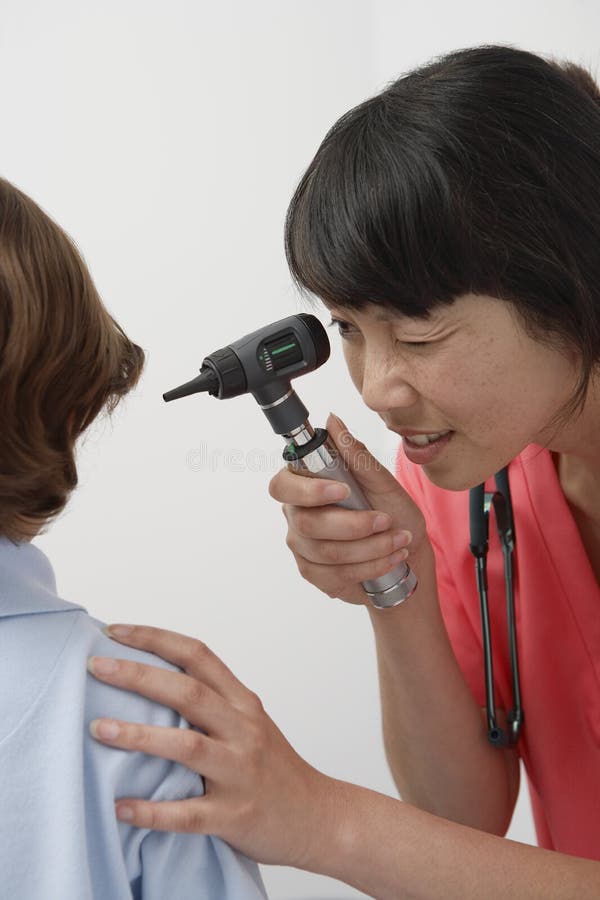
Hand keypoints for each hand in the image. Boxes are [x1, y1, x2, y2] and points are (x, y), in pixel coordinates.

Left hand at [87, 624, 339, 868]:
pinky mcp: (235, 815)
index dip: (156, 639)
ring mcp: (240, 773)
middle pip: (188, 692)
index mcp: (243, 703)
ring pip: (187, 746)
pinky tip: (121, 808)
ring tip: (98, 729)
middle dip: (138, 675)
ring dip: (138, 736)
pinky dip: (152, 811)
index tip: (115, 631)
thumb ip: (211, 703)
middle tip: (96, 667)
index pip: (198, 655)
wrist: (320, 817)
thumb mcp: (249, 724)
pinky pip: (188, 814)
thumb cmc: (274, 768)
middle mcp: (243, 730)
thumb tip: (150, 681)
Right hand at [268, 413, 428, 604]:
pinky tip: (389, 557)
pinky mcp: (314, 573)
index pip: (283, 486)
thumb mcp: (382, 482)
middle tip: (385, 520)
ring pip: (326, 552)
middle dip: (353, 525)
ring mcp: (303, 547)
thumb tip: (333, 421)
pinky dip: (370, 566)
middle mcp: (297, 515)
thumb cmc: (392, 512)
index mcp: (305, 486)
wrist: (408, 552)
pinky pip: (335, 575)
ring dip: (370, 547)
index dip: (309, 490)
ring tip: (398, 540)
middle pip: (307, 524)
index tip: (342, 490)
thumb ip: (356, 455)